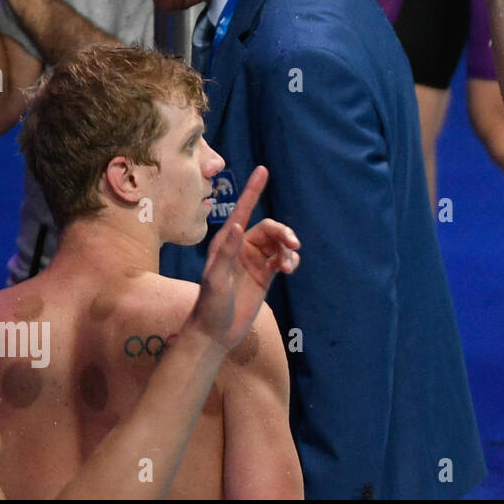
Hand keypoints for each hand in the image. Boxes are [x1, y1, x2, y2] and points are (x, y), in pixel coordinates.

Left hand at [192, 166, 299, 351]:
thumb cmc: (210, 305)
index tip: (263, 170)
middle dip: (283, 233)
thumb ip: (228, 253)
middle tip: (293, 244)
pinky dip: (290, 260)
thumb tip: (239, 225)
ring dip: (288, 250)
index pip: (243, 210)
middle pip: (270, 228)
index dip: (253, 190)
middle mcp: (242, 247)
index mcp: (227, 243)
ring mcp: (255, 261)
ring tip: (288, 266)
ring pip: (279, 243)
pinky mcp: (266, 275)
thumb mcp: (216, 279)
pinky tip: (288, 269)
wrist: (216, 333)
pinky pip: (283, 258)